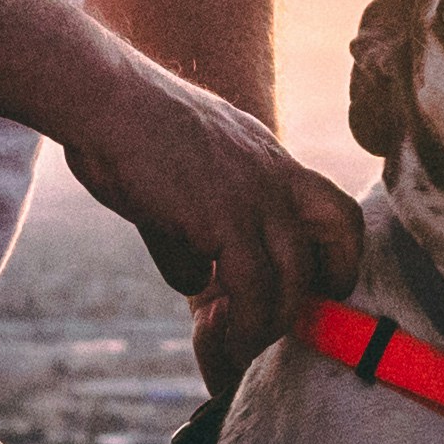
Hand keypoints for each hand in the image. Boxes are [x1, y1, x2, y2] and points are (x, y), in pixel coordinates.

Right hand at [64, 54, 357, 387]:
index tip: (317, 285)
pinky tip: (215, 333)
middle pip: (341, 233)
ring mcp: (254, 194)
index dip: (337, 251)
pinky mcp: (224, 217)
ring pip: (294, 277)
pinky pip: (252, 289)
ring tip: (238, 346)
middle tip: (285, 320)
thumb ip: (193, 231)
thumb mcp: (176, 178)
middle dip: (323, 286)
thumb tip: (194, 278)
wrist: (103, 98)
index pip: (333, 205)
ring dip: (269, 323)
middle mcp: (274, 172)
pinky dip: (242, 324)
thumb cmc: (123, 130)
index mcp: (266, 156)